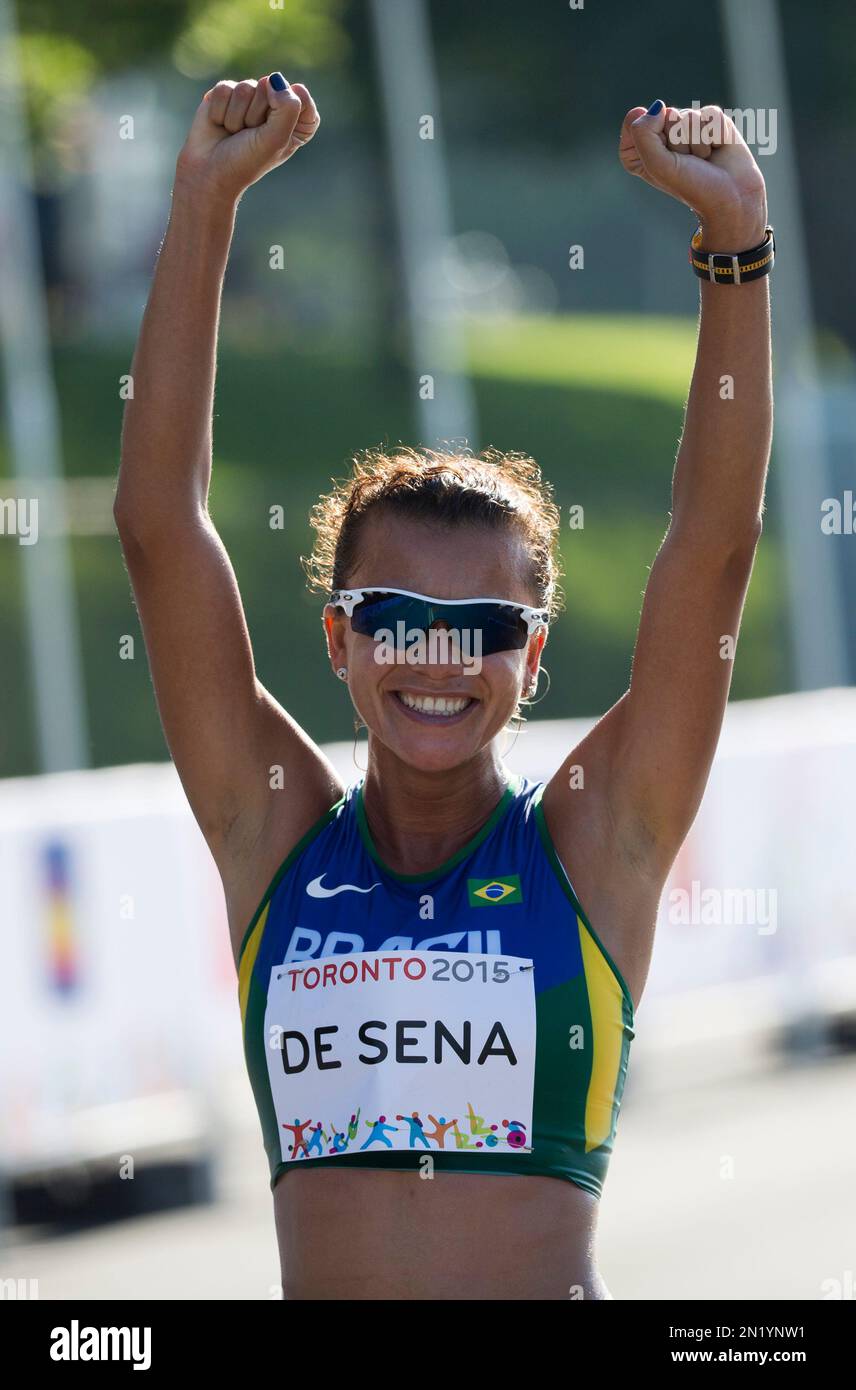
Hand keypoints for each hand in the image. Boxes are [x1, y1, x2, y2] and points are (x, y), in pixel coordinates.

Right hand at [176, 72, 319, 203]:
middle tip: (249, 135)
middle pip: (271, 88)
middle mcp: (273, 106)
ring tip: (234, 132)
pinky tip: (220, 124)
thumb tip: (274, 79)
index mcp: (294, 122)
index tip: (276, 132)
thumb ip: (287, 108)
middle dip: (256, 115)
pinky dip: (221, 110)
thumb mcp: (276, 139)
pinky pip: (225, 88)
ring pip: (246, 87)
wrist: (210, 172)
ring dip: (237, 116)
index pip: (302, 98)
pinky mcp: (226, 94)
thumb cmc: (246, 161)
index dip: (287, 111)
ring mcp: (249, 98)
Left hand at [619, 101, 767, 249]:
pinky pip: (711, 114)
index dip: (651, 141)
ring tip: (704, 159)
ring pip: (689, 115)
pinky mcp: (711, 121)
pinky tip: (718, 149)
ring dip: (699, 142)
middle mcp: (663, 136)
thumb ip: (644, 133)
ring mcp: (688, 127)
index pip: (635, 123)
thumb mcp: (658, 165)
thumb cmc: (692, 186)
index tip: (663, 162)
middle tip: (689, 162)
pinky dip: (716, 134)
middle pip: (666, 117)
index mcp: (641, 151)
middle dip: (679, 142)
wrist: (732, 196)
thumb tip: (659, 105)